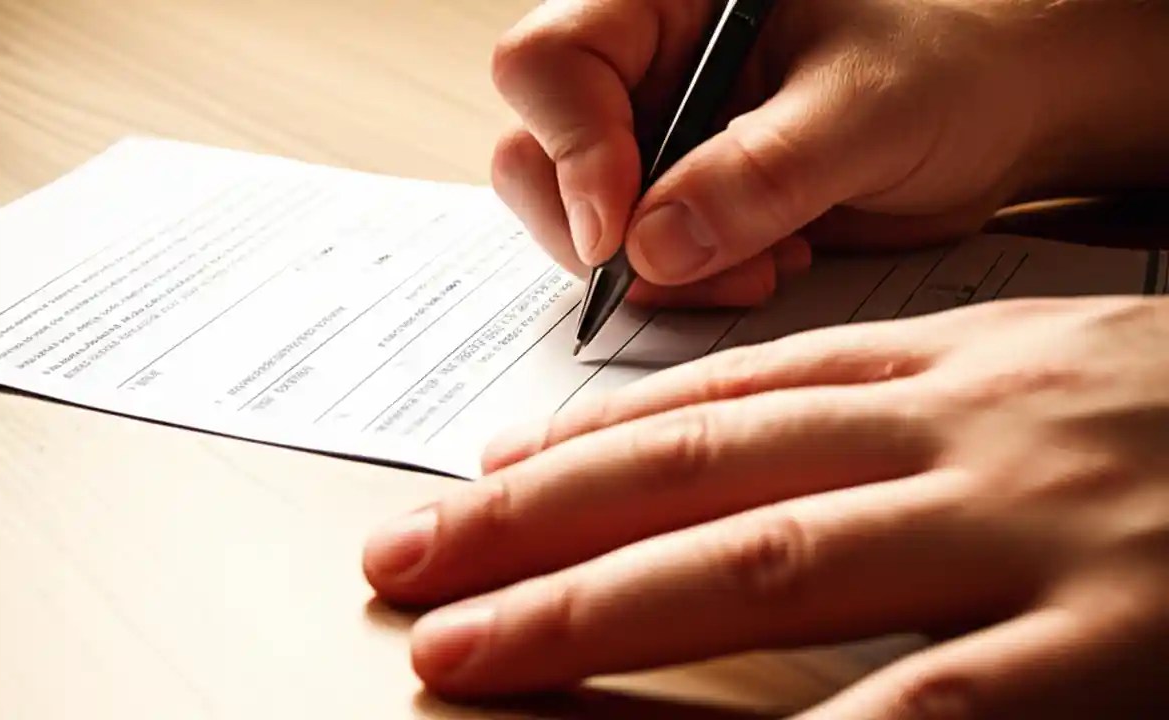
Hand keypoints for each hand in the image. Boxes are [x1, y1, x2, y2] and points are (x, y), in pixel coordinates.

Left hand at [363, 296, 1168, 716]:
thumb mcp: (1041, 375)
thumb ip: (893, 399)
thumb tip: (746, 440)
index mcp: (955, 366)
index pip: (728, 393)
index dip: (589, 439)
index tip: (481, 480)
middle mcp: (966, 433)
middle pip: (703, 470)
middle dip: (537, 526)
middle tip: (405, 566)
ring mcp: (1035, 538)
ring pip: (766, 564)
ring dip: (596, 614)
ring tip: (465, 654)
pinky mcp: (1114, 653)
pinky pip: (919, 711)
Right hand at [490, 0, 1168, 307]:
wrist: (1001, 111)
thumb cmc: (951, 66)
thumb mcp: (865, 108)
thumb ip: (759, 171)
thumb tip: (650, 246)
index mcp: (670, 0)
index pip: (550, 64)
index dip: (571, 152)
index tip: (621, 231)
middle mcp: (645, 66)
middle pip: (536, 153)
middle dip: (601, 230)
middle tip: (681, 267)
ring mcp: (657, 137)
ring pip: (578, 220)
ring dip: (654, 269)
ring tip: (761, 264)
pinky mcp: (681, 199)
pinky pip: (636, 259)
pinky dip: (685, 285)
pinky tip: (765, 266)